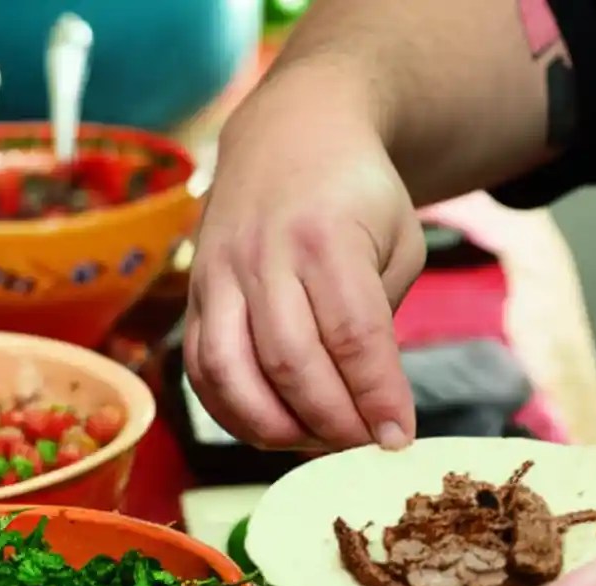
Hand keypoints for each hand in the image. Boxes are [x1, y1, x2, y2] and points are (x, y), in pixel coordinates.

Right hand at [184, 64, 425, 449]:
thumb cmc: (358, 194)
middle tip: (364, 443)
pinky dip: (233, 412)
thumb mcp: (399, 239)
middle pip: (291, 362)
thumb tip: (370, 403)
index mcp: (326, 234)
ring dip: (277, 427)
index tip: (399, 437)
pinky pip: (200, 370)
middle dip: (332, 420)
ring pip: (232, 373)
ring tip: (319, 440)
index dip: (376, 396)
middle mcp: (263, 254)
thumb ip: (384, 316)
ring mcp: (219, 274)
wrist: (290, 132)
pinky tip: (272, 426)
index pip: (353, 335)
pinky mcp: (195, 293)